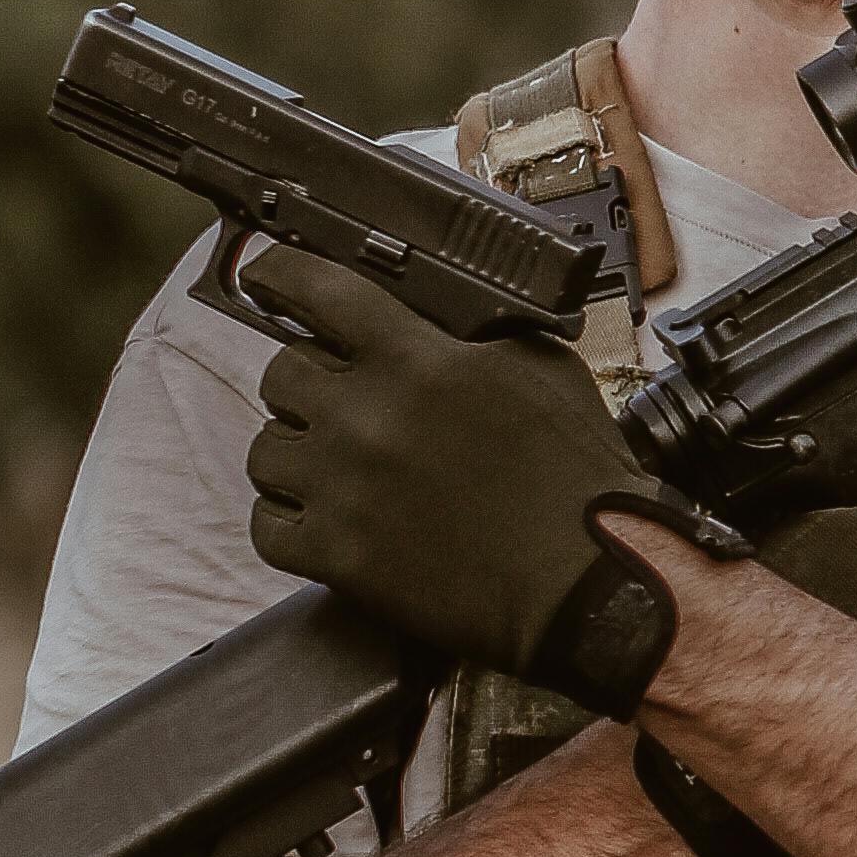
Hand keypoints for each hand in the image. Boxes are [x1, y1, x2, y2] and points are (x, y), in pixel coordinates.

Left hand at [244, 249, 728, 711]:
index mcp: (418, 360)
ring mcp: (345, 488)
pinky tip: (320, 521)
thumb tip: (429, 320)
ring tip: (332, 468)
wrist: (590, 580)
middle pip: (281, 373)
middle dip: (305, 382)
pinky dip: (286, 524)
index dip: (281, 276)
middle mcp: (368, 416)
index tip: (270, 279)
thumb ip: (471, 336)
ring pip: (266, 451)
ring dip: (293, 455)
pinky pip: (267, 529)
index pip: (315, 289)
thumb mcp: (541, 370)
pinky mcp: (340, 556)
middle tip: (337, 402)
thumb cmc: (577, 481)